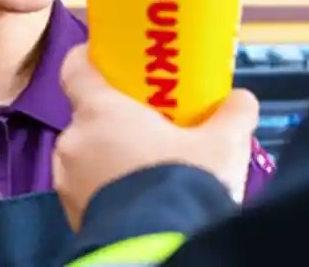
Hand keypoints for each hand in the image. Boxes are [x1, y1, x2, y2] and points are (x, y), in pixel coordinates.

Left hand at [52, 44, 259, 230]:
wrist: (161, 252)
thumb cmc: (183, 185)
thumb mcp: (224, 144)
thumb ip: (234, 113)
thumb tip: (241, 100)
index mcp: (100, 112)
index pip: (76, 68)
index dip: (92, 60)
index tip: (112, 61)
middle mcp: (74, 142)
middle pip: (90, 115)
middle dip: (119, 118)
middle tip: (153, 122)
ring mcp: (67, 183)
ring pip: (88, 155)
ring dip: (113, 156)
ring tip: (152, 165)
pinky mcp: (72, 216)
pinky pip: (88, 189)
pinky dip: (110, 187)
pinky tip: (144, 195)